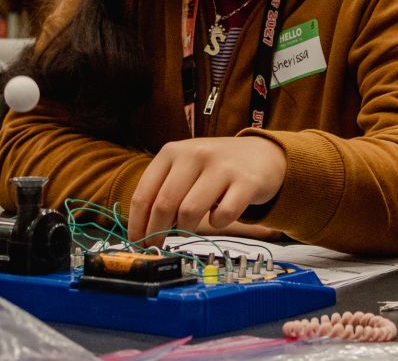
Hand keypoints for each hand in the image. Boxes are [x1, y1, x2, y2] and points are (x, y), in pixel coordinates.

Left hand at [128, 136, 286, 245]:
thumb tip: (144, 232)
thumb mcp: (186, 168)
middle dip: (156, 232)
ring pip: (190, 212)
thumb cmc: (215, 167)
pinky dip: (217, 224)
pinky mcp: (246, 182)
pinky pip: (222, 216)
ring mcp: (222, 167)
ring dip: (185, 229)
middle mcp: (195, 154)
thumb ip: (165, 191)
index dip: (137, 223)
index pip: (144, 193)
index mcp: (173, 151)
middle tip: (158, 245)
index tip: (136, 242)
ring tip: (188, 228)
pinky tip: (218, 216)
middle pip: (164, 204)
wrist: (261, 155)